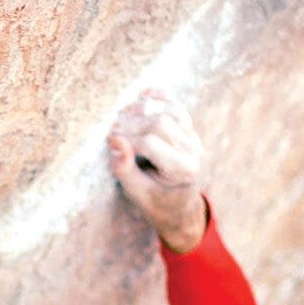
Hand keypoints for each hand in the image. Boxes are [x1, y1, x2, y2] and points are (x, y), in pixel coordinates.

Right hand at [107, 88, 207, 251]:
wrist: (180, 209)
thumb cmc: (157, 204)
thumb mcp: (137, 195)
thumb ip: (125, 170)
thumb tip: (114, 141)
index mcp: (184, 170)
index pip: (151, 143)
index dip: (126, 139)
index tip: (109, 141)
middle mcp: (194, 150)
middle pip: (160, 123)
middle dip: (132, 123)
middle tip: (111, 131)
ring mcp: (194, 138)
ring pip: (170, 110)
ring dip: (143, 109)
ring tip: (122, 117)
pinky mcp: (189, 129)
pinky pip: (177, 106)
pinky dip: (161, 96)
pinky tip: (143, 95)